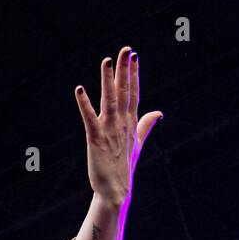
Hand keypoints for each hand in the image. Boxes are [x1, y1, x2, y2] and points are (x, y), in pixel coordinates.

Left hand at [74, 45, 161, 209]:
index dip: (134, 74)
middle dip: (125, 70)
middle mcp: (122, 123)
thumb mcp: (137, 143)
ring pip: (110, 100)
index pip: (134, 93)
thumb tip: (159, 112)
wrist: (116, 190)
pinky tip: (80, 89)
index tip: (134, 56)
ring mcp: (110, 130)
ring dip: (108, 80)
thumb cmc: (124, 166)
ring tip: (107, 60)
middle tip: (126, 49)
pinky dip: (84, 104)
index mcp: (131, 122)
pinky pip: (89, 118)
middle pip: (125, 92)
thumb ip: (146, 125)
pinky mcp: (95, 139)